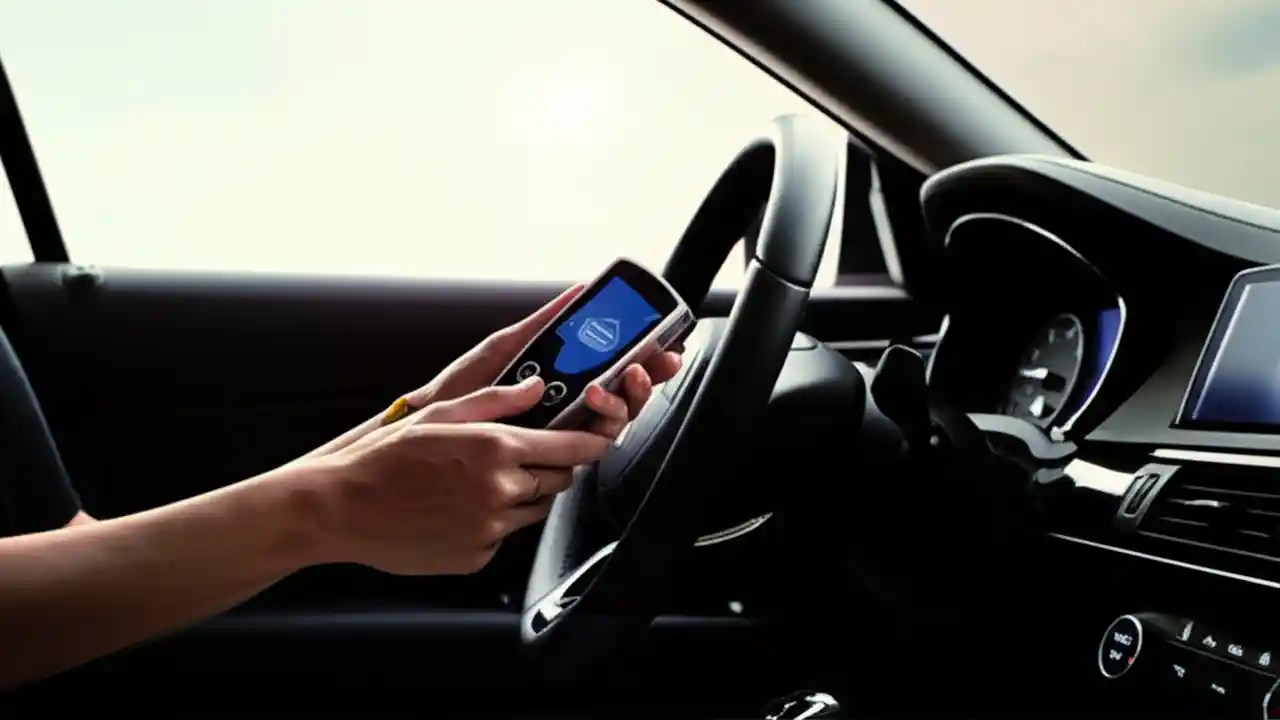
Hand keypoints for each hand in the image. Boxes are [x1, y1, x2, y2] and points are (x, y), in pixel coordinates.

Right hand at [310, 376, 609, 575]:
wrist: (342, 508)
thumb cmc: (385, 457)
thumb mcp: (440, 412)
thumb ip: (497, 400)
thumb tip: (537, 388)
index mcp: (496, 448)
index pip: (571, 447)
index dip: (591, 442)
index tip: (600, 438)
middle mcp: (500, 490)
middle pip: (560, 480)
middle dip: (556, 466)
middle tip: (532, 455)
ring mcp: (490, 529)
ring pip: (534, 509)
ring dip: (525, 494)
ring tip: (485, 481)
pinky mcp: (477, 556)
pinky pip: (503, 537)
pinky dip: (495, 522)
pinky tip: (461, 508)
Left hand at [406, 284, 684, 436]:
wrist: (426, 428)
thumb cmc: (459, 391)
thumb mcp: (505, 346)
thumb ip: (545, 323)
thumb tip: (578, 291)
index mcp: (565, 381)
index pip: (618, 369)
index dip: (648, 358)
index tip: (667, 341)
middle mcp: (570, 411)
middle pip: (628, 396)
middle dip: (649, 377)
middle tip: (652, 360)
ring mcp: (563, 435)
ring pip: (617, 421)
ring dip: (627, 397)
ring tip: (617, 377)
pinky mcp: (553, 457)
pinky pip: (592, 445)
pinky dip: (602, 421)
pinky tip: (595, 399)